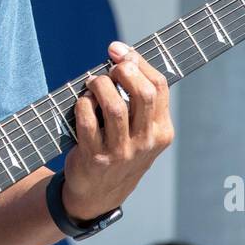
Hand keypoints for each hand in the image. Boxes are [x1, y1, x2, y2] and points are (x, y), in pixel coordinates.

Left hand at [63, 40, 174, 221]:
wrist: (99, 194)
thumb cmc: (120, 149)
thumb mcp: (141, 130)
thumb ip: (138, 98)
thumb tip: (123, 55)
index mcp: (162, 131)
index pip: (159, 86)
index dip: (139, 61)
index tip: (118, 50)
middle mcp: (145, 142)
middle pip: (143, 93)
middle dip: (123, 71)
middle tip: (109, 69)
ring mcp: (121, 152)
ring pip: (114, 107)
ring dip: (99, 86)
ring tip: (92, 84)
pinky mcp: (95, 158)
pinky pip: (87, 122)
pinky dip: (82, 105)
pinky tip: (82, 102)